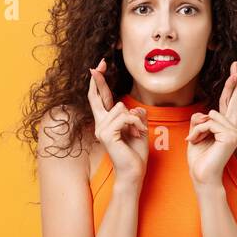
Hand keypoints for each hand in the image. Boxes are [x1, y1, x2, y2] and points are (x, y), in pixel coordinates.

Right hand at [87, 58, 148, 186]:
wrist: (134, 172)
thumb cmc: (136, 153)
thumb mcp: (139, 129)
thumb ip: (136, 117)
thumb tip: (135, 109)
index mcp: (106, 123)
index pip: (99, 99)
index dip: (98, 83)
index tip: (97, 67)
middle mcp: (100, 125)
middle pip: (98, 97)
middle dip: (99, 80)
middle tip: (100, 64)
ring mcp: (101, 130)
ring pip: (120, 108)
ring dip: (135, 119)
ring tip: (138, 132)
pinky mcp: (107, 135)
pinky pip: (125, 118)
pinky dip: (136, 124)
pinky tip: (138, 133)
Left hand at [186, 60, 236, 188]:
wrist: (202, 177)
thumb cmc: (198, 159)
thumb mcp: (196, 134)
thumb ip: (200, 121)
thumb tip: (204, 113)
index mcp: (226, 127)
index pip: (229, 103)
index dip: (232, 87)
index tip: (235, 71)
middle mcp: (234, 128)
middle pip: (232, 100)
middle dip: (233, 82)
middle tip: (236, 64)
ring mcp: (235, 132)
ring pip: (210, 115)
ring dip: (196, 128)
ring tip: (194, 140)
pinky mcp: (231, 136)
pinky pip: (209, 123)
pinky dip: (197, 132)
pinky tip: (195, 142)